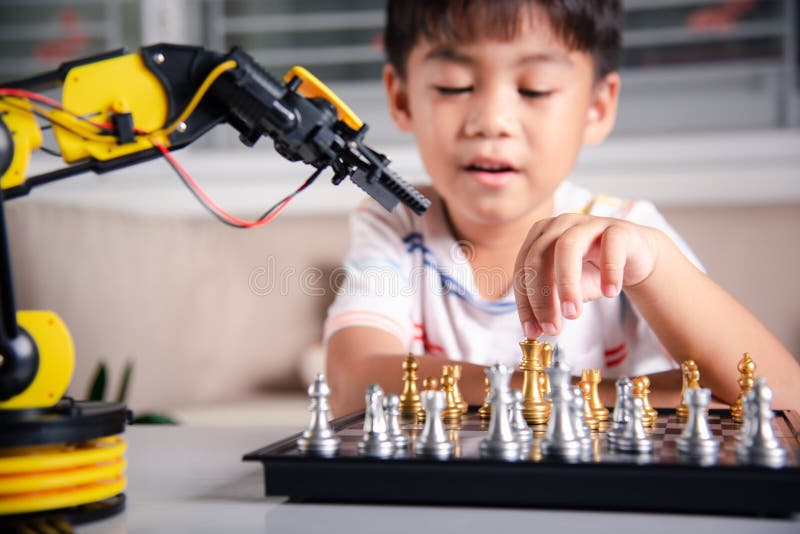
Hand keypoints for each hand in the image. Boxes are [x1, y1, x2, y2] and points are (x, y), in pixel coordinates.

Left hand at [513, 214, 662, 337]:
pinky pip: (611, 245)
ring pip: (568, 247)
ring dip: (567, 284)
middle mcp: (559, 225)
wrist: (634, 256)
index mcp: (539, 237)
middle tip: (551, 329)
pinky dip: (609, 270)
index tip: (532, 332)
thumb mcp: (566, 290)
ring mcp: (588, 223)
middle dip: (541, 298)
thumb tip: (535, 329)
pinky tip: (610, 293)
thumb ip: (549, 304)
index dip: (525, 303)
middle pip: (539, 257)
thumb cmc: (593, 271)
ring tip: (573, 315)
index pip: (523, 270)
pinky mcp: (618, 229)